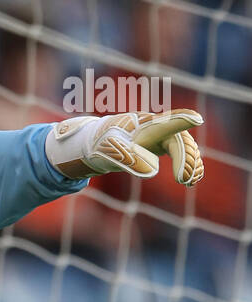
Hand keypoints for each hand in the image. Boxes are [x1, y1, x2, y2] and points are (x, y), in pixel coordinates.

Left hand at [46, 110, 203, 185]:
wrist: (103, 141)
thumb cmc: (107, 144)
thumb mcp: (113, 153)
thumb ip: (130, 160)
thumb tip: (153, 170)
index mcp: (145, 126)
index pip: (167, 122)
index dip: (182, 120)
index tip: (197, 119)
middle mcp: (159, 127)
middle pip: (180, 139)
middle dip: (186, 158)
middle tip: (184, 180)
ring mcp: (163, 135)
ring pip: (184, 146)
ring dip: (191, 163)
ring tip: (190, 182)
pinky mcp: (163, 145)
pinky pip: (181, 153)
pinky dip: (188, 165)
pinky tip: (191, 179)